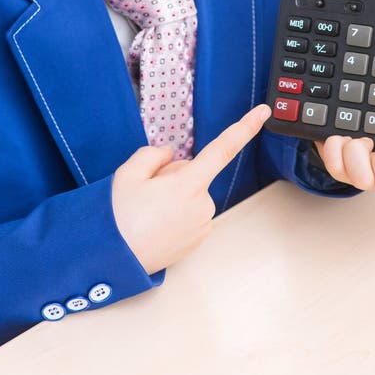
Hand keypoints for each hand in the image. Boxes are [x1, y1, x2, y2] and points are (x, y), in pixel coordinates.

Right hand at [111, 103, 270, 273]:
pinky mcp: (198, 240)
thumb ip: (154, 154)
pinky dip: (176, 214)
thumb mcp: (128, 173)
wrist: (111, 262)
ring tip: (146, 213)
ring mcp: (202, 225)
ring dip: (173, 197)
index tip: (263, 112)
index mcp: (188, 184)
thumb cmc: (118, 218)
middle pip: (193, 173)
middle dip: (172, 177)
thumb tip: (170, 154)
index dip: (245, 128)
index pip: (223, 149)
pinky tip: (155, 224)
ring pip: (191, 194)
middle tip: (145, 194)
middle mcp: (202, 206)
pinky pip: (191, 214)